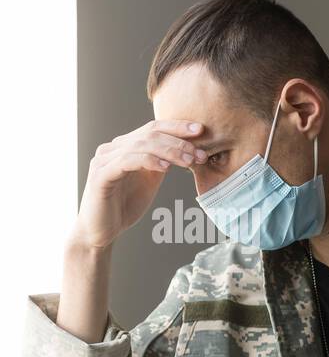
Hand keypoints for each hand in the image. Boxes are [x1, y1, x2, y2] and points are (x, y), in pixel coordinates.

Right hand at [71, 119, 208, 249]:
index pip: (153, 128)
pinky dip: (148, 161)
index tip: (201, 129)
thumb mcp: (150, 180)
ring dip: (169, 151)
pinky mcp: (100, 176)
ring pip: (140, 146)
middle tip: (200, 153)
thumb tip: (187, 150)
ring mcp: (104, 160)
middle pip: (149, 134)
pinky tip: (165, 168)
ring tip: (189, 160)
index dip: (177, 126)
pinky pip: (126, 162)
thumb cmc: (125, 205)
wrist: (101, 230)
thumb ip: (163, 163)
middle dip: (178, 142)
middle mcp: (111, 148)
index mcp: (124, 146)